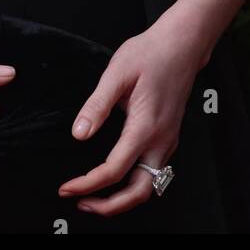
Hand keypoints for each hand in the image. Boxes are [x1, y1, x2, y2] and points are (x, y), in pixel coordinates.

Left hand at [57, 16, 204, 215]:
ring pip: (149, 185)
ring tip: (95, 197)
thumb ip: (97, 105)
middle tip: (80, 203)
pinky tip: (116, 178)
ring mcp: (168, 140)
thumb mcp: (117, 73)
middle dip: (109, 206)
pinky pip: (153, 172)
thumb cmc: (151, 53)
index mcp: (146, 126)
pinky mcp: (169, 136)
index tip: (67, 188)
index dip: (88, 184)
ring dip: (123, 198)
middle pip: (139, 192)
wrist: (182, 44)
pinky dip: (133, 184)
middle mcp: (161, 140)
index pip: (115, 170)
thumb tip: (78, 135)